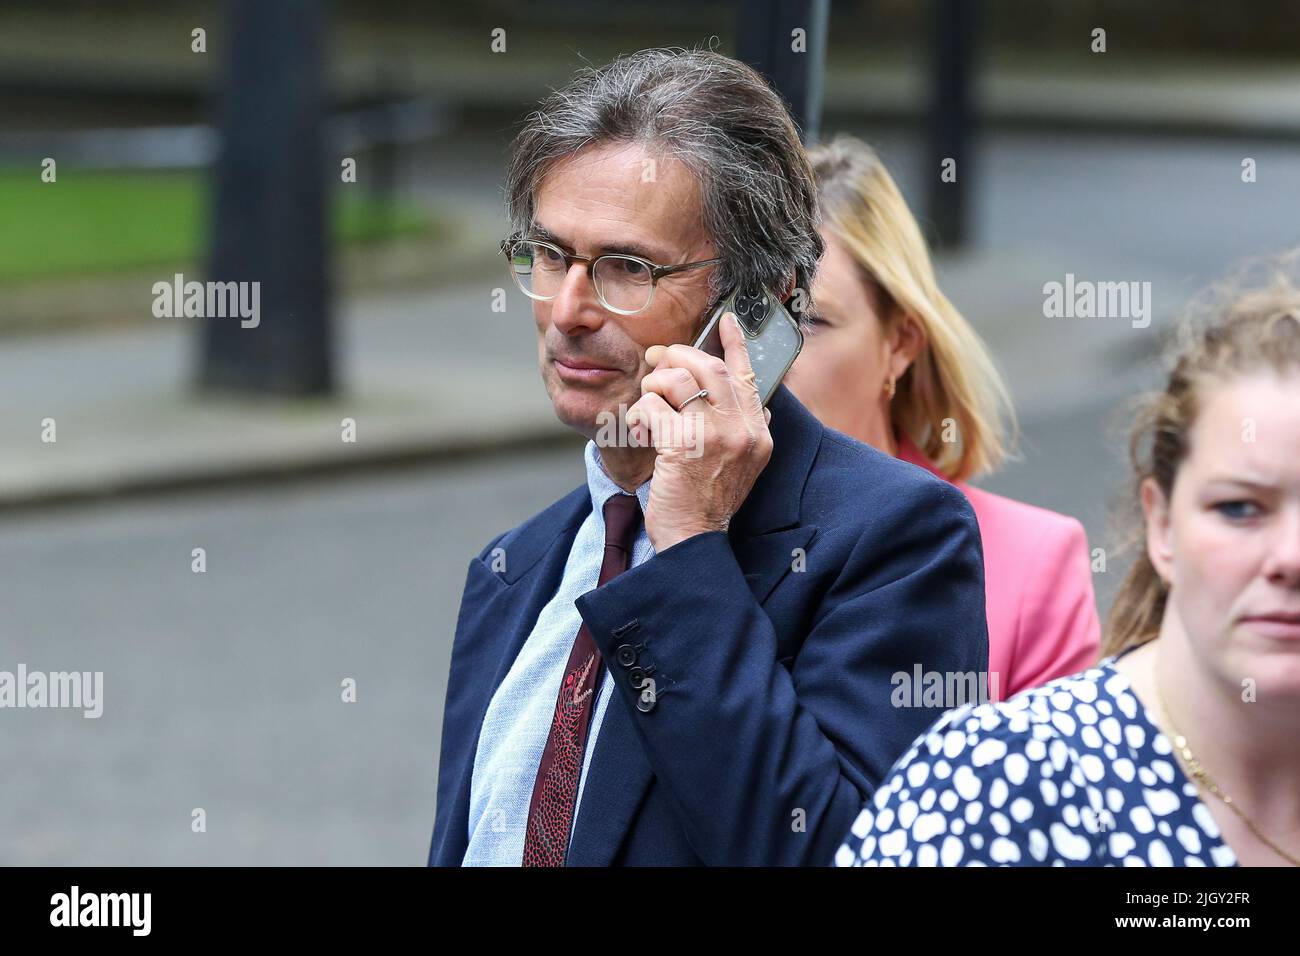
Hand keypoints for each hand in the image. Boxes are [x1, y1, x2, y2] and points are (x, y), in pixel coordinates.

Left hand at [627, 312, 773, 551]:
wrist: (694, 538)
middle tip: (658, 363)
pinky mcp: (683, 444)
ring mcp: (715, 436)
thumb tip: (741, 396)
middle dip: (677, 358)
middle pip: (709, 367)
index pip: (748, 375)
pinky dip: (641, 413)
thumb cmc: (708, 501)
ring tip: (649, 403)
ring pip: (678, 380)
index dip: (736, 343)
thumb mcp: (740, 463)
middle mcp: (742, 430)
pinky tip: (640, 429)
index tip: (726, 320)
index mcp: (758, 432)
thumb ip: (742, 429)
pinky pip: (654, 405)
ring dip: (655, 385)